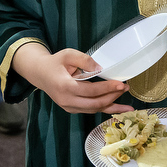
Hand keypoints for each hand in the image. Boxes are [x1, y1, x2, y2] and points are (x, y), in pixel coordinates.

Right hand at [13, 44, 132, 114]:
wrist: (40, 74)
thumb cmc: (55, 62)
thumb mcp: (68, 54)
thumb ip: (85, 60)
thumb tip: (101, 68)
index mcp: (65, 86)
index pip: (90, 91)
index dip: (107, 88)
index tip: (121, 84)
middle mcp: (66, 100)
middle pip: (94, 104)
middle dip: (112, 97)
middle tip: (125, 88)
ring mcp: (69, 107)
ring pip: (94, 110)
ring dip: (111, 106)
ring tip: (126, 102)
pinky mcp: (72, 109)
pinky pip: (91, 111)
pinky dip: (105, 109)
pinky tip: (117, 109)